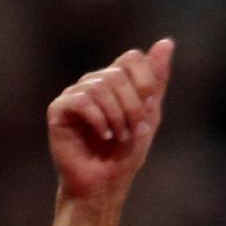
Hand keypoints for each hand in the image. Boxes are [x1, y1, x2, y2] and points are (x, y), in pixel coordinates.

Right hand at [47, 39, 174, 199]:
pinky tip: (103, 135)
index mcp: (115, 82)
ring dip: (118, 116)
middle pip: (118, 74)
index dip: (145, 82)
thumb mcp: (149, 114)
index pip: (132, 58)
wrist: (105, 183)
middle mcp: (93, 83)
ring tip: (118, 137)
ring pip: (100, 86)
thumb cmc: (126, 153)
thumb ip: (156, 80)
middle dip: (134, 106)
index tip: (149, 108)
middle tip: (134, 131)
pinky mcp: (58, 110)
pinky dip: (99, 119)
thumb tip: (166, 42)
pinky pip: (81, 100)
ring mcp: (75, 95)